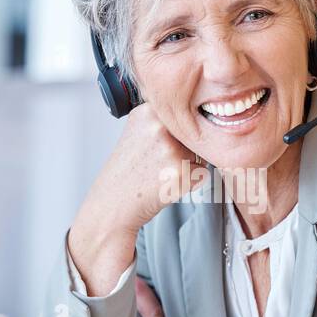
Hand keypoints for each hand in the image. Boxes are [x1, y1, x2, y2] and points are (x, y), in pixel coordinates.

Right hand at [68, 104, 199, 295]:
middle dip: (186, 148)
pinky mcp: (181, 171)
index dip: (180, 133)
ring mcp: (170, 147)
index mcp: (148, 111)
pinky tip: (165, 185)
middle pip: (195, 133)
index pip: (185, 115)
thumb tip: (204, 117)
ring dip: (189, 165)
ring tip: (160, 174)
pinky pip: (203, 173)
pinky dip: (190, 182)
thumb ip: (164, 121)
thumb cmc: (127, 173)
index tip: (164, 145)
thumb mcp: (138, 133)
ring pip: (201, 152)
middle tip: (159, 163)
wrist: (112, 206)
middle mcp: (159, 125)